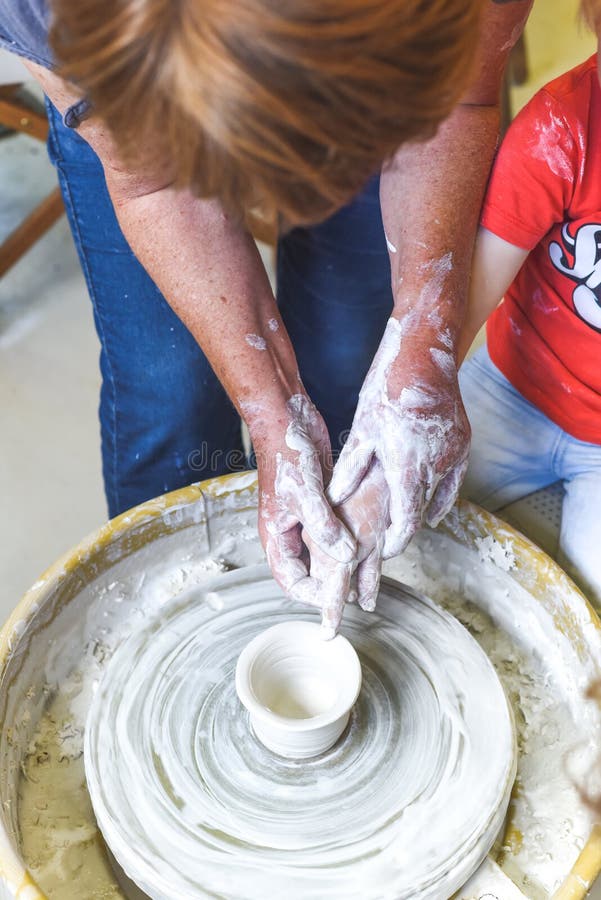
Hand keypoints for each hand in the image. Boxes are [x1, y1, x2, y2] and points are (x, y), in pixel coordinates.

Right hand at [248, 394, 355, 630]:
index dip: (313, 596)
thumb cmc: (286, 455)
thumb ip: (325, 528)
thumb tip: (347, 557)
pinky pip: (333, 529)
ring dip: (341, 562)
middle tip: (357, 594)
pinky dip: (348, 538)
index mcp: (276, 536)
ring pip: (324, 551)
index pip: (291, 581)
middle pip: (309, 571)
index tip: (337, 602)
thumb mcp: (305, 495)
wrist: (287, 419)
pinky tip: (368, 541)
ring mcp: (304, 517)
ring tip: (366, 574)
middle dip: (330, 584)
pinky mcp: (319, 502)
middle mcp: (289, 531)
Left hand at [328, 316, 469, 564]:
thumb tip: (335, 499)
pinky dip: (441, 494)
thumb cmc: (386, 389)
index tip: (384, 552)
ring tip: (398, 520)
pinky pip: (454, 479)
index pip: (406, 521)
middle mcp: (437, 463)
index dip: (396, 542)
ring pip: (435, 493)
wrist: (424, 353)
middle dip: (402, 526)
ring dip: (418, 506)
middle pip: (420, 510)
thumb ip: (351, 469)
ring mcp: (454, 453)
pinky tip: (429, 509)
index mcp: (408, 464)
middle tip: (383, 540)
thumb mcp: (361, 429)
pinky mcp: (464, 442)